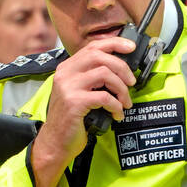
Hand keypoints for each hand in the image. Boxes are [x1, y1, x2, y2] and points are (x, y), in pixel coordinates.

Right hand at [31, 37, 135, 186]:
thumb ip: (92, 78)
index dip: (114, 44)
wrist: (55, 142)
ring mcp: (68, 87)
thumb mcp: (78, 92)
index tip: (131, 48)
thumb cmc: (71, 119)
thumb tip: (120, 69)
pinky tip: (117, 114)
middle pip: (100, 57)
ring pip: (104, 74)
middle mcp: (65, 74)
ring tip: (125, 102)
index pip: (92, 47)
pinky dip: (116, 106)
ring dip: (122, 89)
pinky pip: (104, 97)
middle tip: (131, 82)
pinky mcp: (74, 102)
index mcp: (67, 68)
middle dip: (122, 68)